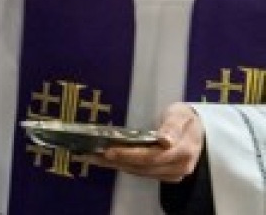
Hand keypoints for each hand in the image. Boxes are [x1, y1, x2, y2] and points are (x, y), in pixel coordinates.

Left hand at [87, 103, 203, 182]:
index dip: (130, 155)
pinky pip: (143, 173)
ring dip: (117, 166)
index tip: (110, 151)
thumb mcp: (180, 114)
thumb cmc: (185, 118)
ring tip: (95, 158)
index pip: (153, 156)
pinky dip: (125, 167)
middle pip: (144, 167)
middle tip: (93, 155)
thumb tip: (164, 139)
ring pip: (141, 172)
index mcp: (184, 150)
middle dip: (118, 161)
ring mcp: (174, 173)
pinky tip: (109, 161)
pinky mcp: (166, 175)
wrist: (197, 129)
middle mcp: (180, 166)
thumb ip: (172, 126)